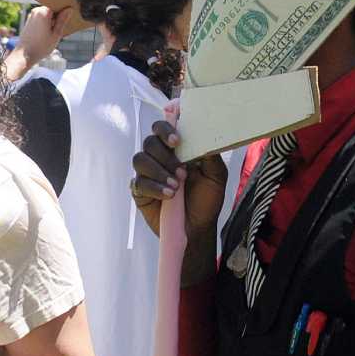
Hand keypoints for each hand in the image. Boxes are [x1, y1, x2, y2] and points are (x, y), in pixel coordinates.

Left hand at [16, 5, 79, 67]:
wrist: (24, 56)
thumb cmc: (40, 47)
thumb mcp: (56, 34)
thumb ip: (62, 20)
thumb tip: (69, 9)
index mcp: (44, 12)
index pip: (57, 4)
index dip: (64, 10)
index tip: (67, 18)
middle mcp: (36, 10)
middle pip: (52, 8)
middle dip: (58, 16)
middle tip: (60, 28)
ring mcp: (32, 15)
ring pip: (46, 13)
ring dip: (52, 20)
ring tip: (53, 32)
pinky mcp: (29, 21)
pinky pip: (41, 18)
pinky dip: (46, 23)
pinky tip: (47, 33)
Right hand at [130, 120, 227, 276]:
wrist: (198, 228)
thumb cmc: (206, 199)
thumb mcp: (216, 176)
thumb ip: (210, 154)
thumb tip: (205, 135)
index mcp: (177, 149)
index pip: (163, 127)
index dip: (165, 128)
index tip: (176, 140)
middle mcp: (159, 157)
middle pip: (149, 141)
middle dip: (165, 156)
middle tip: (181, 171)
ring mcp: (147, 173)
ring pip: (140, 159)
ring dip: (158, 171)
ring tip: (175, 186)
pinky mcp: (140, 191)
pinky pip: (138, 182)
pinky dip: (154, 187)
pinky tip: (168, 196)